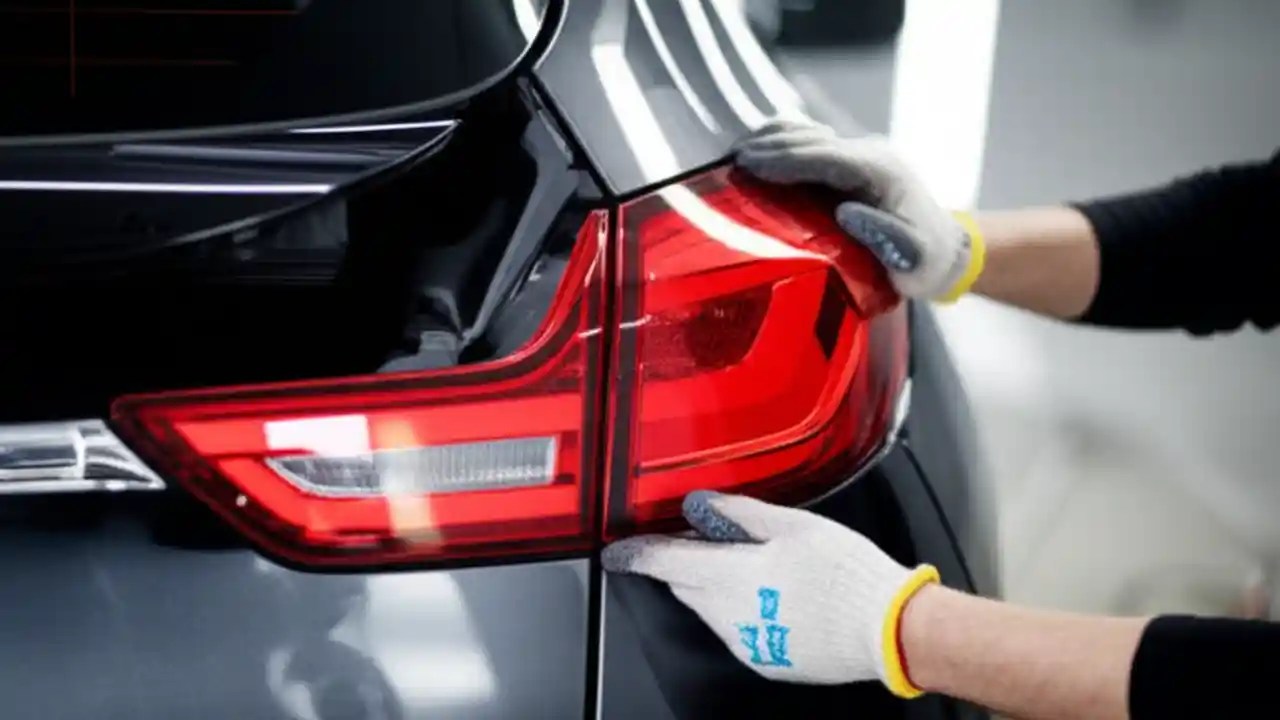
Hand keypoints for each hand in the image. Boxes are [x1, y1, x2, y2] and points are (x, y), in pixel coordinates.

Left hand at [602, 491, 939, 696]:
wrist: (886, 629)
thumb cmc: (845, 573)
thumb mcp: (792, 525)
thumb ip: (739, 514)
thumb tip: (701, 505)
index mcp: (728, 578)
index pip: (664, 563)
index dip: (636, 554)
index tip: (619, 552)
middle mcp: (727, 616)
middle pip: (686, 585)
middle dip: (690, 563)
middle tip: (719, 540)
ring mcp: (745, 643)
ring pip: (710, 609)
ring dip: (719, 587)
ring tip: (763, 567)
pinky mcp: (764, 660)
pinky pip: (738, 631)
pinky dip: (744, 611)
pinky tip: (778, 596)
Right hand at [734, 120, 983, 301]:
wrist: (945, 250)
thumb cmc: (926, 262)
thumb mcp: (914, 259)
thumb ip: (885, 236)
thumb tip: (846, 212)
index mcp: (882, 173)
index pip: (827, 157)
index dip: (787, 159)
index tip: (750, 164)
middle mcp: (869, 155)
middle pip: (812, 142)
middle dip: (770, 148)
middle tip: (731, 159)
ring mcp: (858, 155)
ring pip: (808, 135)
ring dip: (771, 141)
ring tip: (734, 153)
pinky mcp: (847, 163)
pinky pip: (809, 144)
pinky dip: (780, 143)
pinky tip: (756, 149)